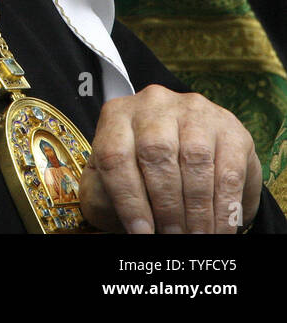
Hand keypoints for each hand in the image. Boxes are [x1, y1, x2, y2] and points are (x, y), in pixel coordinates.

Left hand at [81, 85, 260, 233]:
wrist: (189, 150)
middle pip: (156, 154)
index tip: (140, 231)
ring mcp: (193, 110)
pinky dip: (224, 207)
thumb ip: (110, 193)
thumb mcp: (116, 176)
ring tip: (196, 236)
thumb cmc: (142, 170)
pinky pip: (227, 171)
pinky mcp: (229, 127)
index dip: (128, 199)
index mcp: (117, 114)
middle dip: (166, 205)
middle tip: (172, 236)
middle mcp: (153, 103)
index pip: (115, 155)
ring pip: (194, 159)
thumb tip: (133, 225)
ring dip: (196, 208)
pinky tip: (220, 229)